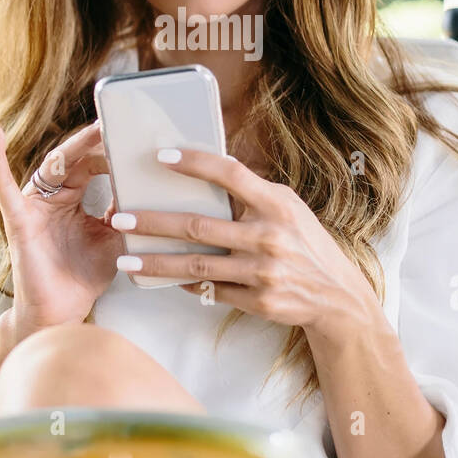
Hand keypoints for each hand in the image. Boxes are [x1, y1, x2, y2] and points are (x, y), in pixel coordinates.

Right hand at [0, 119, 122, 329]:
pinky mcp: (18, 218)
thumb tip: (142, 186)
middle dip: (98, 142)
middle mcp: (52, 197)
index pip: (92, 164)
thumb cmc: (82, 277)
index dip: (110, 150)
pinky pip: (3, 185)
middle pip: (75, 159)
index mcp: (73, 198)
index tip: (133, 135)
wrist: (61, 312)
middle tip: (122, 124)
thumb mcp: (114, 238)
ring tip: (96, 126)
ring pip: (52, 165)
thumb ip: (124, 211)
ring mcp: (33, 205)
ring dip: (74, 145)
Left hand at [111, 148, 372, 336]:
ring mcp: (263, 271)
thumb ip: (253, 194)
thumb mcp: (288, 209)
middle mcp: (269, 236)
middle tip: (120, 217)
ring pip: (196, 265)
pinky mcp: (257, 301)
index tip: (163, 157)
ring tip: (126, 257)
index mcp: (276, 204)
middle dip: (153, 222)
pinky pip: (210, 291)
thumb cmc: (305, 243)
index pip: (232, 175)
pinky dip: (185, 284)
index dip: (197, 163)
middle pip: (198, 226)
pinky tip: (163, 277)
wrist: (336, 297)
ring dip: (156, 261)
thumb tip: (214, 168)